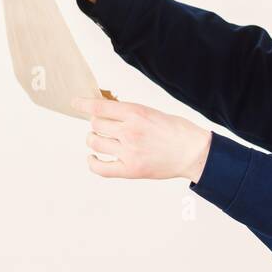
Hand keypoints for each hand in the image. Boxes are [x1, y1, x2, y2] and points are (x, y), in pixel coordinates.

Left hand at [72, 97, 212, 181]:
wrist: (195, 153)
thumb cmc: (179, 132)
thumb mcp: (154, 113)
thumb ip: (131, 114)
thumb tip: (106, 113)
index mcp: (137, 113)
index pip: (99, 106)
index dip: (83, 103)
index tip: (75, 102)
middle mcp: (129, 132)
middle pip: (95, 124)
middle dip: (97, 123)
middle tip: (105, 125)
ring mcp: (129, 152)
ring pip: (94, 142)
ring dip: (94, 139)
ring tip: (102, 140)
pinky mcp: (130, 169)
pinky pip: (100, 167)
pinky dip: (92, 161)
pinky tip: (93, 157)